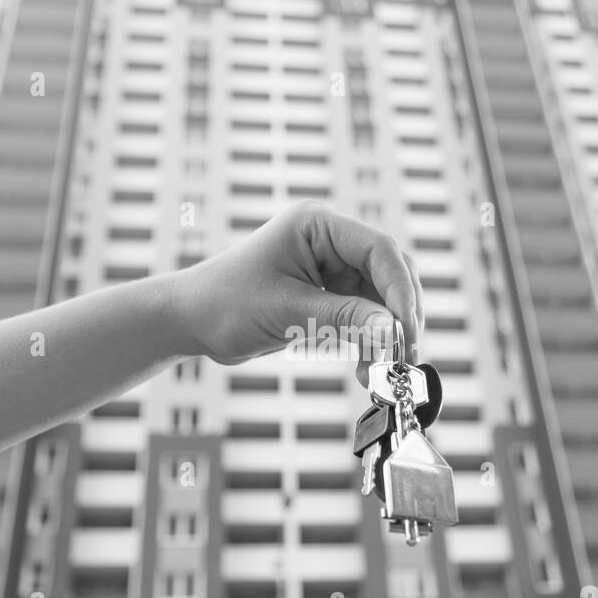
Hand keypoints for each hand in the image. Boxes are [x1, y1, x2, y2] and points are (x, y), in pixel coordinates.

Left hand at [174, 201, 424, 380]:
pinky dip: (370, 342)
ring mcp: (332, 268)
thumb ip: (343, 318)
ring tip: (378, 371)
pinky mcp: (329, 295)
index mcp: (318, 226)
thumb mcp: (286, 311)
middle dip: (399, 315)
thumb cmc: (225, 304)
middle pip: (389, 273)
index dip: (400, 290)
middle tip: (404, 356)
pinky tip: (364, 369)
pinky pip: (365, 316)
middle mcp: (330, 241)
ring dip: (386, 335)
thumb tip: (392, 330)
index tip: (405, 330)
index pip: (379, 250)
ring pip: (382, 299)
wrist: (192, 322)